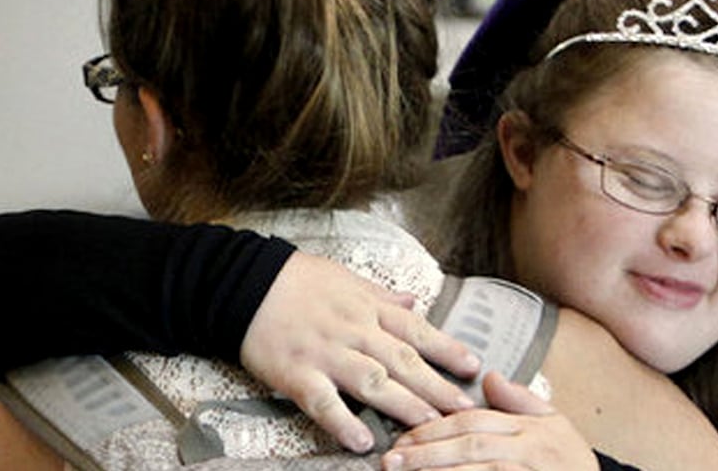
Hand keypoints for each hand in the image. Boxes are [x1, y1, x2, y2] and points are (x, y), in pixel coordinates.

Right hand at [240, 251, 480, 452]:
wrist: (243, 283)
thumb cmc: (298, 280)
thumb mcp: (349, 278)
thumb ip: (383, 296)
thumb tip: (415, 302)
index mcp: (369, 308)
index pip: (417, 330)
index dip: (447, 350)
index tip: (473, 367)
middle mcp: (354, 331)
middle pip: (404, 361)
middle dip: (437, 387)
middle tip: (465, 409)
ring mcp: (326, 353)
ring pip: (373, 382)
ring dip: (404, 405)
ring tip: (429, 427)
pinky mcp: (297, 373)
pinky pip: (324, 402)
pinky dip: (343, 422)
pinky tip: (363, 440)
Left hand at [381, 372, 599, 470]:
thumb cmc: (572, 465)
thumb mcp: (555, 424)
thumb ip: (520, 401)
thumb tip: (489, 377)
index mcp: (528, 427)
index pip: (473, 419)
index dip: (435, 425)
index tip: (405, 435)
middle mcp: (528, 448)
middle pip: (468, 443)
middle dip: (426, 448)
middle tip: (393, 456)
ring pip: (474, 468)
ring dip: (435, 469)